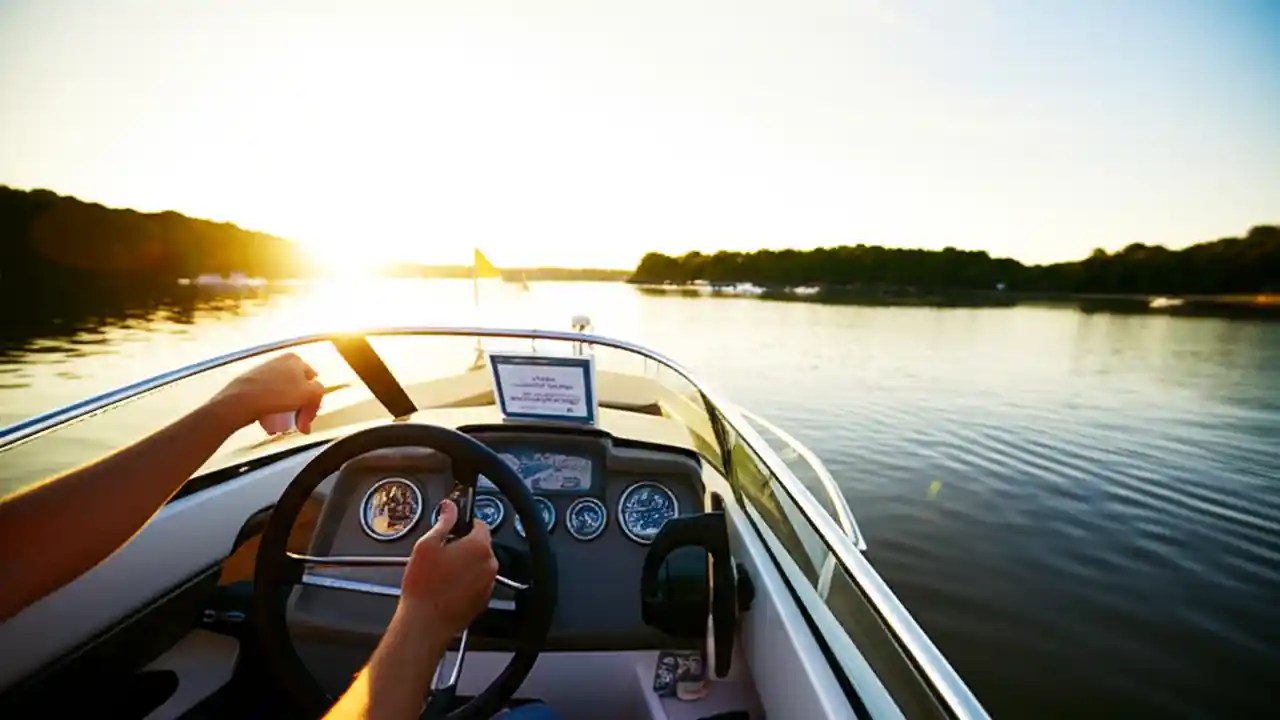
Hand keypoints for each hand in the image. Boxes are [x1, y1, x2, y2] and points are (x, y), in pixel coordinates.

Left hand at [208, 353, 324, 432]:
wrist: (240, 401)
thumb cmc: (277, 395)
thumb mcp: (310, 393)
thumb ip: (319, 393)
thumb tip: (315, 398)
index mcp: (296, 360)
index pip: (314, 384)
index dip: (314, 405)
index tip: (307, 422)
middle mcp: (281, 362)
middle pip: (299, 391)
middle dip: (299, 410)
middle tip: (297, 426)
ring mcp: (265, 372)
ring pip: (284, 397)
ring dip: (286, 414)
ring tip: (280, 427)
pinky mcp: (252, 383)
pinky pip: (269, 399)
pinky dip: (271, 411)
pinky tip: (267, 423)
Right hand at [396, 500, 497, 643]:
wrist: (425, 623)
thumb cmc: (423, 586)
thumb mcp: (427, 545)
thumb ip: (444, 521)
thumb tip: (450, 507)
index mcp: (479, 547)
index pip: (480, 524)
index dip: (464, 523)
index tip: (453, 527)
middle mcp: (489, 564)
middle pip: (480, 545)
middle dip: (463, 545)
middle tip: (441, 553)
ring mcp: (488, 583)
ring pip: (479, 564)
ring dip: (464, 564)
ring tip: (441, 572)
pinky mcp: (483, 600)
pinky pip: (477, 582)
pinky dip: (466, 581)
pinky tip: (446, 586)